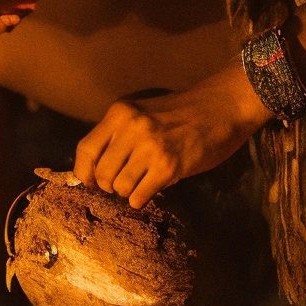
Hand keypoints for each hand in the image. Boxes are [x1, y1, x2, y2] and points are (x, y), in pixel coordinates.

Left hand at [75, 61, 269, 208]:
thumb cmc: (182, 113)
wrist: (222, 107)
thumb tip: (97, 170)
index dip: (84, 172)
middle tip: (126, 183)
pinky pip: (139, 196)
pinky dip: (142, 198)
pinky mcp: (169, 165)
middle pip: (102, 174)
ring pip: (120, 187)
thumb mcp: (143, 113)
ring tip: (144, 182)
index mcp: (120, 113)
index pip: (85, 149)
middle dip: (110, 185)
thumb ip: (120, 135)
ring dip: (129, 191)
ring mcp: (150, 147)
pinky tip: (152, 188)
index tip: (90, 182)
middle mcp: (131, 128)